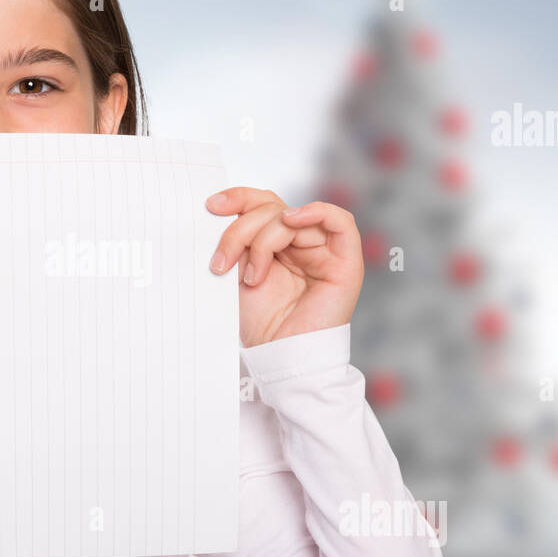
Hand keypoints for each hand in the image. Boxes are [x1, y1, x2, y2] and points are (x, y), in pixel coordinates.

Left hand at [207, 188, 363, 347]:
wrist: (278, 358)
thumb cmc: (261, 325)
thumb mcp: (239, 271)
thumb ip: (240, 239)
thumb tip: (221, 206)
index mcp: (278, 245)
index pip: (262, 204)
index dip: (238, 198)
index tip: (211, 206)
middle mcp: (302, 244)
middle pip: (272, 208)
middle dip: (241, 229)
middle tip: (222, 261)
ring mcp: (324, 252)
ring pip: (292, 216)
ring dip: (263, 239)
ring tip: (252, 277)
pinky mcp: (346, 263)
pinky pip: (341, 222)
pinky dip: (316, 212)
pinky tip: (292, 221)